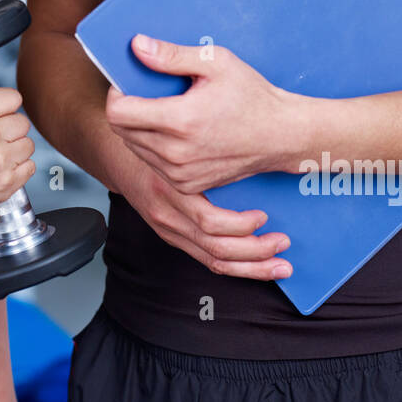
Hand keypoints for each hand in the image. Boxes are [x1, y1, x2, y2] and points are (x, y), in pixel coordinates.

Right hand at [0, 83, 35, 222]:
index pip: (13, 97)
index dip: (6, 104)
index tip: (0, 111)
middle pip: (22, 121)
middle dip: (9, 127)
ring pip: (28, 144)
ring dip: (15, 147)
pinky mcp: (5, 182)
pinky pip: (29, 166)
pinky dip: (18, 167)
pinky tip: (1, 166)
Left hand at [106, 34, 301, 192]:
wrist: (281, 136)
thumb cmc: (252, 97)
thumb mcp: (216, 63)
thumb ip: (171, 55)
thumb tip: (137, 47)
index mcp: (180, 121)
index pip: (118, 113)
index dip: (117, 93)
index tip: (128, 83)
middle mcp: (176, 153)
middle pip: (121, 131)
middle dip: (126, 109)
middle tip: (148, 93)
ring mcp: (180, 173)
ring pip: (134, 148)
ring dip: (138, 128)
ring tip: (164, 111)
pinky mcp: (187, 185)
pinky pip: (152, 163)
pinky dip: (153, 146)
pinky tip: (174, 132)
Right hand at [113, 150, 292, 279]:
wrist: (119, 155)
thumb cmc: (156, 138)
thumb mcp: (175, 134)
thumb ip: (208, 146)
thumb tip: (255, 146)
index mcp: (169, 189)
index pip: (207, 221)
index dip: (240, 225)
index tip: (264, 216)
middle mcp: (167, 214)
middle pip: (215, 247)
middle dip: (255, 251)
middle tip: (282, 243)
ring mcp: (168, 230)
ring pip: (213, 261)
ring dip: (251, 268)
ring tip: (280, 265)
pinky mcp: (172, 237)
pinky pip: (206, 260)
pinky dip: (234, 267)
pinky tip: (257, 266)